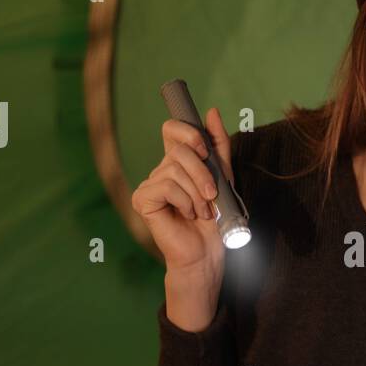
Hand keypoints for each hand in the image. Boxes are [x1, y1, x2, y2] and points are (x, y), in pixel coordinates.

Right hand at [131, 107, 234, 329]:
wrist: (208, 254)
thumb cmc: (216, 220)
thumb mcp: (224, 177)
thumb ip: (218, 146)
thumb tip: (213, 111)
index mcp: (178, 163)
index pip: (172, 129)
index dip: (188, 131)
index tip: (205, 148)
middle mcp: (161, 170)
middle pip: (179, 150)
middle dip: (203, 172)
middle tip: (212, 195)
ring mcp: (150, 184)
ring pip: (175, 169)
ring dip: (198, 193)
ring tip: (202, 211)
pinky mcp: (142, 199)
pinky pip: (167, 186)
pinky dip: (185, 201)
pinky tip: (187, 215)